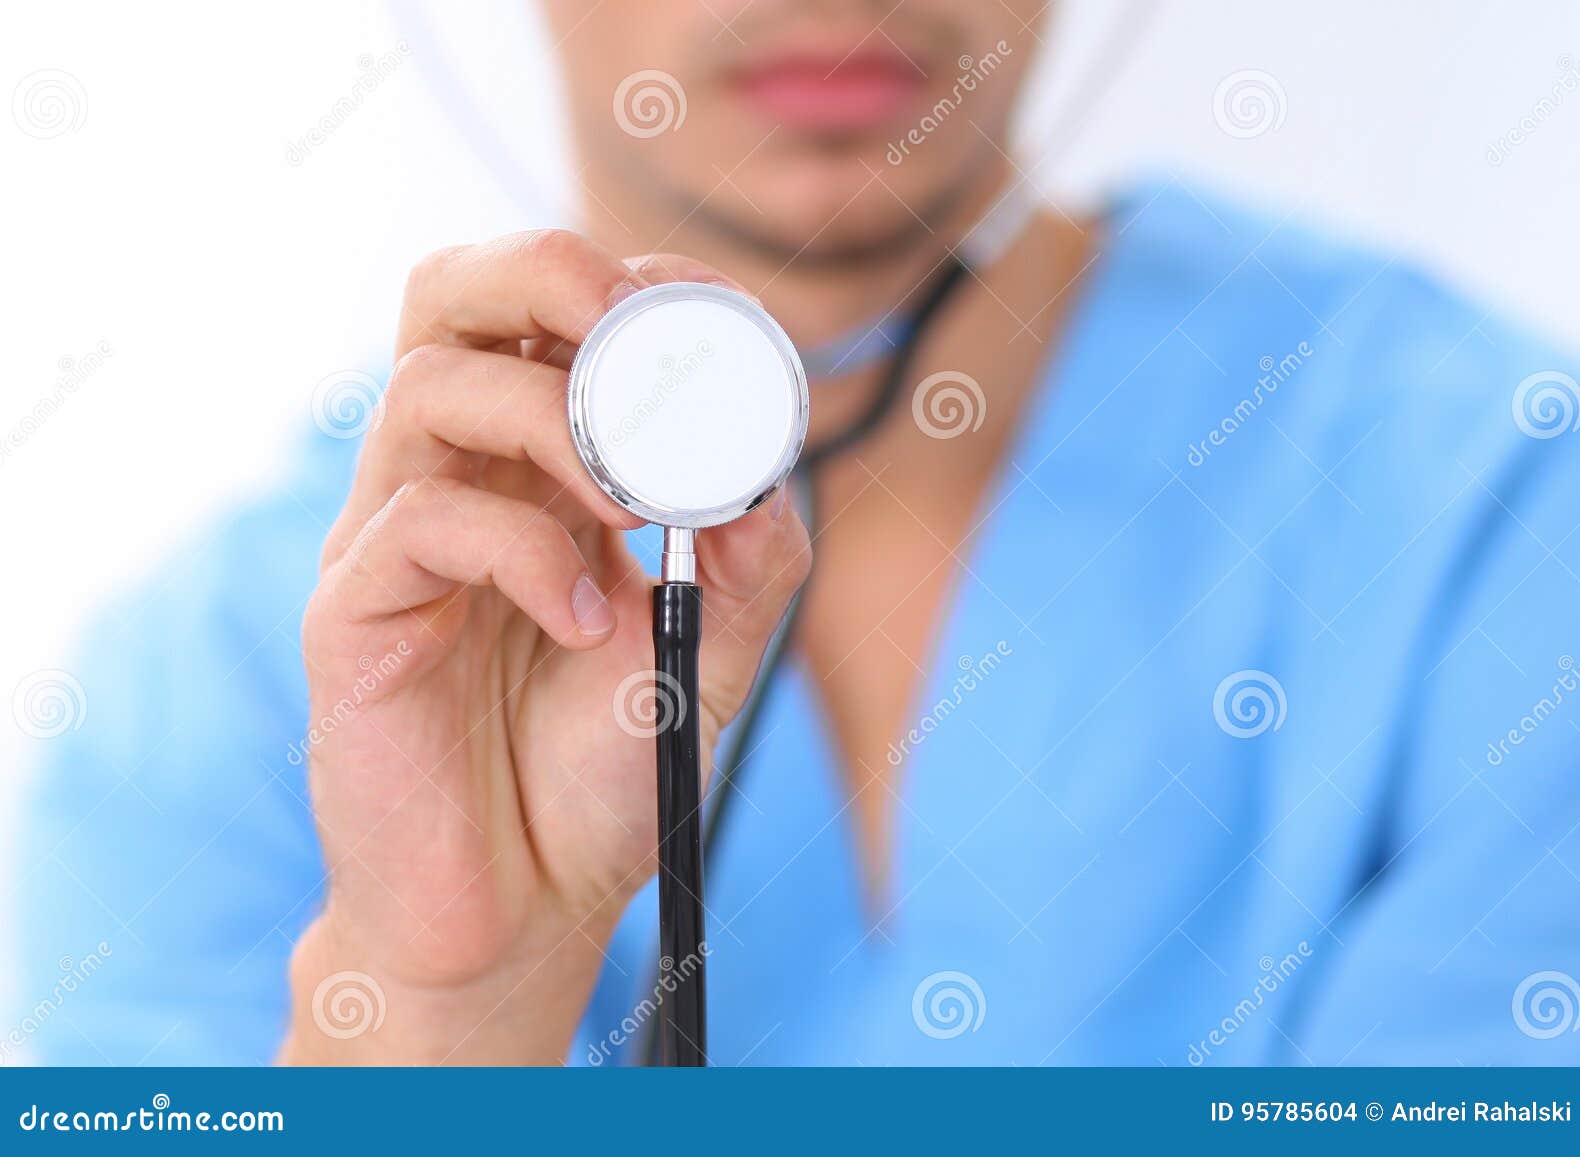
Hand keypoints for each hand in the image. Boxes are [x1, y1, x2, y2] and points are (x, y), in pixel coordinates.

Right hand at [281, 232, 810, 1063]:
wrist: (520, 911)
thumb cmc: (598, 777)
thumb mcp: (709, 658)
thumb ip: (752, 566)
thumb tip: (767, 472)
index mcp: (536, 470)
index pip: (550, 309)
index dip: (634, 287)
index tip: (725, 328)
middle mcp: (459, 480)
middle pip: (450, 294)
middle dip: (548, 271)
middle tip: (636, 332)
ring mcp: (394, 541)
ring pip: (430, 387)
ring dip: (550, 417)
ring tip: (632, 506)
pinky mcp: (352, 618)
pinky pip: (419, 524)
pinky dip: (522, 551)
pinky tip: (586, 619)